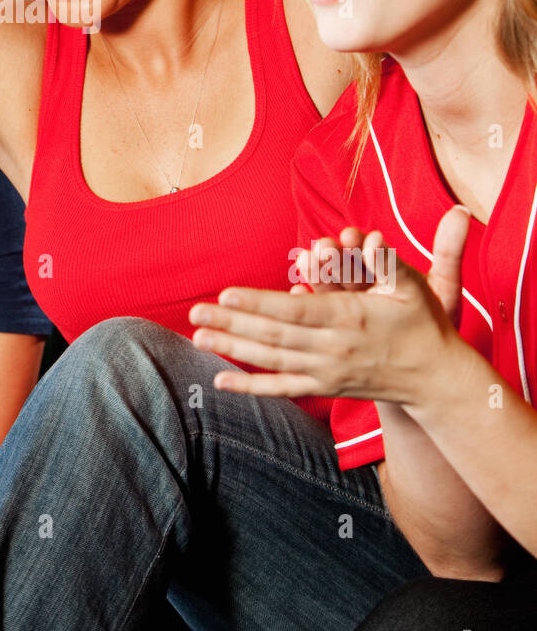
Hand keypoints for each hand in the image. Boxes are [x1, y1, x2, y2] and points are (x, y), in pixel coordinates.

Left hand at [187, 207, 470, 405]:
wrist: (436, 379)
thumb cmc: (422, 323)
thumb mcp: (413, 287)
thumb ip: (387, 264)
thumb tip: (370, 241)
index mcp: (350, 319)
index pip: (296, 311)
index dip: (259, 303)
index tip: (226, 294)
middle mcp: (334, 349)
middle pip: (274, 336)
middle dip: (232, 323)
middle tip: (194, 313)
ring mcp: (328, 373)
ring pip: (272, 361)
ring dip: (232, 349)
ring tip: (198, 337)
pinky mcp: (326, 387)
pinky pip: (283, 389)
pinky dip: (250, 388)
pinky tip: (221, 382)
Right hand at [288, 218, 462, 327]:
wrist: (430, 371)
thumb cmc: (437, 325)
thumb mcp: (444, 289)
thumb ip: (448, 251)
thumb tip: (462, 211)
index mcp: (388, 275)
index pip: (371, 252)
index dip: (360, 242)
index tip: (351, 234)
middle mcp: (366, 288)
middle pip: (345, 268)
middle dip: (333, 256)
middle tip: (324, 246)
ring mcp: (351, 309)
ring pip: (329, 288)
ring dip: (316, 274)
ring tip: (306, 261)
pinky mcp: (338, 328)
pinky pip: (319, 314)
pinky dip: (308, 302)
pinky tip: (300, 293)